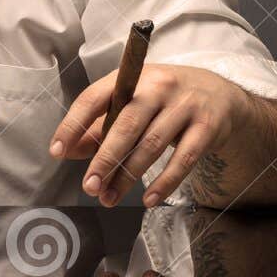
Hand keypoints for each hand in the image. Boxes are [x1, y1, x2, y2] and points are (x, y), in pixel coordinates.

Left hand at [49, 64, 252, 207]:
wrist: (221, 93)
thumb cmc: (164, 100)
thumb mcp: (132, 102)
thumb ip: (100, 125)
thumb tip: (68, 151)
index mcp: (131, 77)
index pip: (94, 98)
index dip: (73, 125)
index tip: (56, 151)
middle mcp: (158, 86)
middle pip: (125, 124)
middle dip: (104, 159)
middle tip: (88, 186)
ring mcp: (184, 105)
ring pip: (151, 145)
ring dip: (128, 177)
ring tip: (109, 198)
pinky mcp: (207, 126)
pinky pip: (183, 160)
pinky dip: (164, 183)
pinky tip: (148, 200)